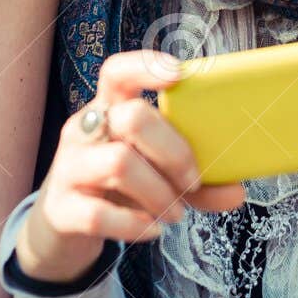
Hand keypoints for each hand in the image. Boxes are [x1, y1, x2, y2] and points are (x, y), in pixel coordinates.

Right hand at [17, 49, 245, 283]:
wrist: (63, 228)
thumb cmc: (119, 188)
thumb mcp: (157, 177)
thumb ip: (196, 182)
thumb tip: (237, 192)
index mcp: (108, 110)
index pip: (117, 72)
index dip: (146, 66)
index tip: (179, 75)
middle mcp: (84, 130)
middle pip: (131, 117)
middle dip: (174, 152)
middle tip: (192, 182)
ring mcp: (67, 167)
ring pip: (119, 164)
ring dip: (160, 193)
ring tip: (175, 213)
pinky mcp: (59, 208)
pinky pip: (99, 214)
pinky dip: (135, 226)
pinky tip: (153, 231)